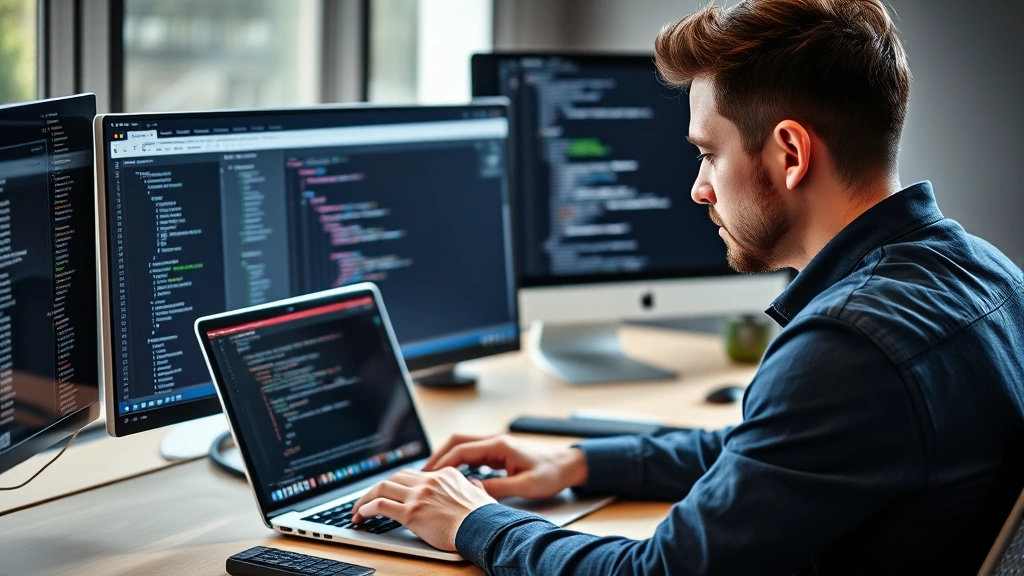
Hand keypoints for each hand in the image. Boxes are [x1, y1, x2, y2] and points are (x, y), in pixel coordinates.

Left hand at [351, 467, 495, 551]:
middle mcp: (429, 481)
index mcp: (444, 475)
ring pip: (382, 488)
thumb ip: (472, 487)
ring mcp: (418, 495)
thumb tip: (474, 484)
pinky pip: (380, 505)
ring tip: (357, 509)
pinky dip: (366, 508)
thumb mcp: (481, 493)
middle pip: (394, 478)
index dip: (398, 483)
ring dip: (365, 498)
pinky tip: (361, 515)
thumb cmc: (484, 517)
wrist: (483, 527)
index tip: (390, 491)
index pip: (413, 474)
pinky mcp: (411, 512)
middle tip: (367, 499)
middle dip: (378, 488)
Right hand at [424, 434, 588, 499]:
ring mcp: (495, 445)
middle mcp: (494, 441)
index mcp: (499, 445)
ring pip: (463, 446)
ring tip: (433, 475)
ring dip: (447, 458)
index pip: (462, 449)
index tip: (429, 475)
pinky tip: (452, 475)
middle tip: (424, 473)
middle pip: (457, 442)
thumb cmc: (551, 473)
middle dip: (438, 456)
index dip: (443, 462)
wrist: (567, 465)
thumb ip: (498, 488)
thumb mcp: (525, 486)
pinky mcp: (498, 452)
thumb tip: (473, 491)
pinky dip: (458, 462)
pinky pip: (472, 453)